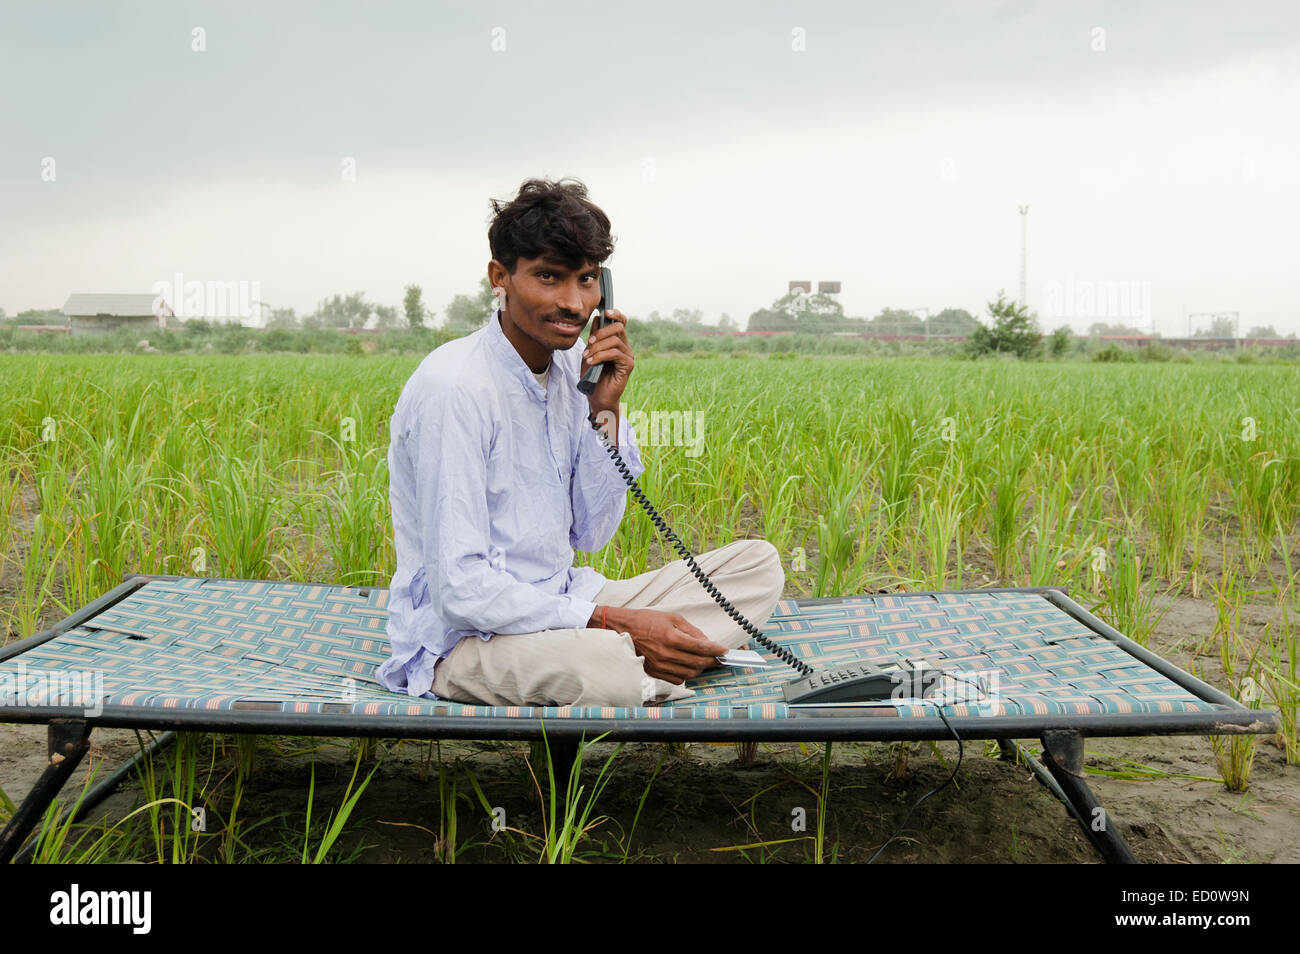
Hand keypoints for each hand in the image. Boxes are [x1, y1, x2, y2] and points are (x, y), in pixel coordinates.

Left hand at [581, 307, 632, 413]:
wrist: (596, 395)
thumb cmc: (592, 374)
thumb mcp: (590, 351)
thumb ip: (594, 336)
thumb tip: (597, 318)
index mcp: (617, 340)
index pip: (621, 321)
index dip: (615, 313)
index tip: (605, 312)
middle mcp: (625, 346)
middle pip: (618, 327)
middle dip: (601, 333)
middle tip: (589, 343)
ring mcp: (628, 356)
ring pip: (614, 340)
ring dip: (597, 347)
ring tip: (587, 357)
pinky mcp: (628, 365)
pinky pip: (615, 353)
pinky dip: (600, 356)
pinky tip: (592, 361)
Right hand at [594, 606, 729, 683]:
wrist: (623, 629)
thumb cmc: (647, 620)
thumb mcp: (672, 618)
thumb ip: (692, 631)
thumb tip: (707, 642)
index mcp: (671, 637)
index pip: (700, 647)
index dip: (716, 650)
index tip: (725, 651)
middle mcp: (666, 654)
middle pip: (697, 663)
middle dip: (711, 661)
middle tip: (717, 656)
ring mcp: (660, 665)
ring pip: (689, 674)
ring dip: (700, 668)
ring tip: (702, 660)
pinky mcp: (655, 673)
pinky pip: (677, 679)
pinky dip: (686, 674)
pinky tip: (687, 666)